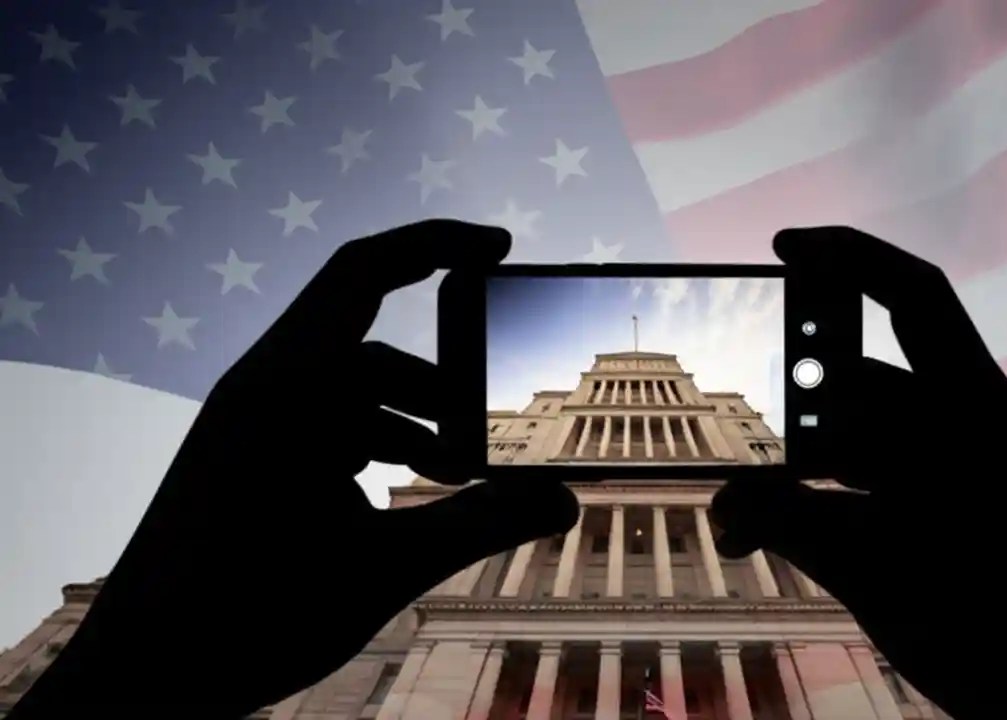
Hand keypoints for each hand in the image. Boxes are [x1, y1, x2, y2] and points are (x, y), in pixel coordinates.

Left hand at [9, 221, 579, 718]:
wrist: (141, 678)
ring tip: (459, 475)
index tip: (500, 246)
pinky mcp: (249, 457)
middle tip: (492, 427)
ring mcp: (251, 424)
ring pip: (351, 394)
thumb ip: (483, 527)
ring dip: (412, 424)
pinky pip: (325, 425)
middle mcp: (263, 390)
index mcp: (285, 389)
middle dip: (441, 385)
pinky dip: (376, 444)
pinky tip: (406, 493)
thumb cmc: (246, 615)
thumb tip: (565, 501)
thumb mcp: (384, 568)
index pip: (366, 272)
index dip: (437, 243)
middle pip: (372, 349)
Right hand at [709, 227, 1006, 717]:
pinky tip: (760, 527)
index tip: (779, 246)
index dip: (847, 254)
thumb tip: (720, 504)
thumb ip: (787, 524)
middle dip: (796, 385)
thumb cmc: (986, 617)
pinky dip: (805, 498)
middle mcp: (951, 424)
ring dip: (791, 458)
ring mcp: (933, 470)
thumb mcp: (879, 564)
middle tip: (740, 396)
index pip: (910, 294)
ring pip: (844, 435)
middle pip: (858, 373)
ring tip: (743, 493)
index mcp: (969, 405)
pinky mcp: (915, 512)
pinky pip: (847, 483)